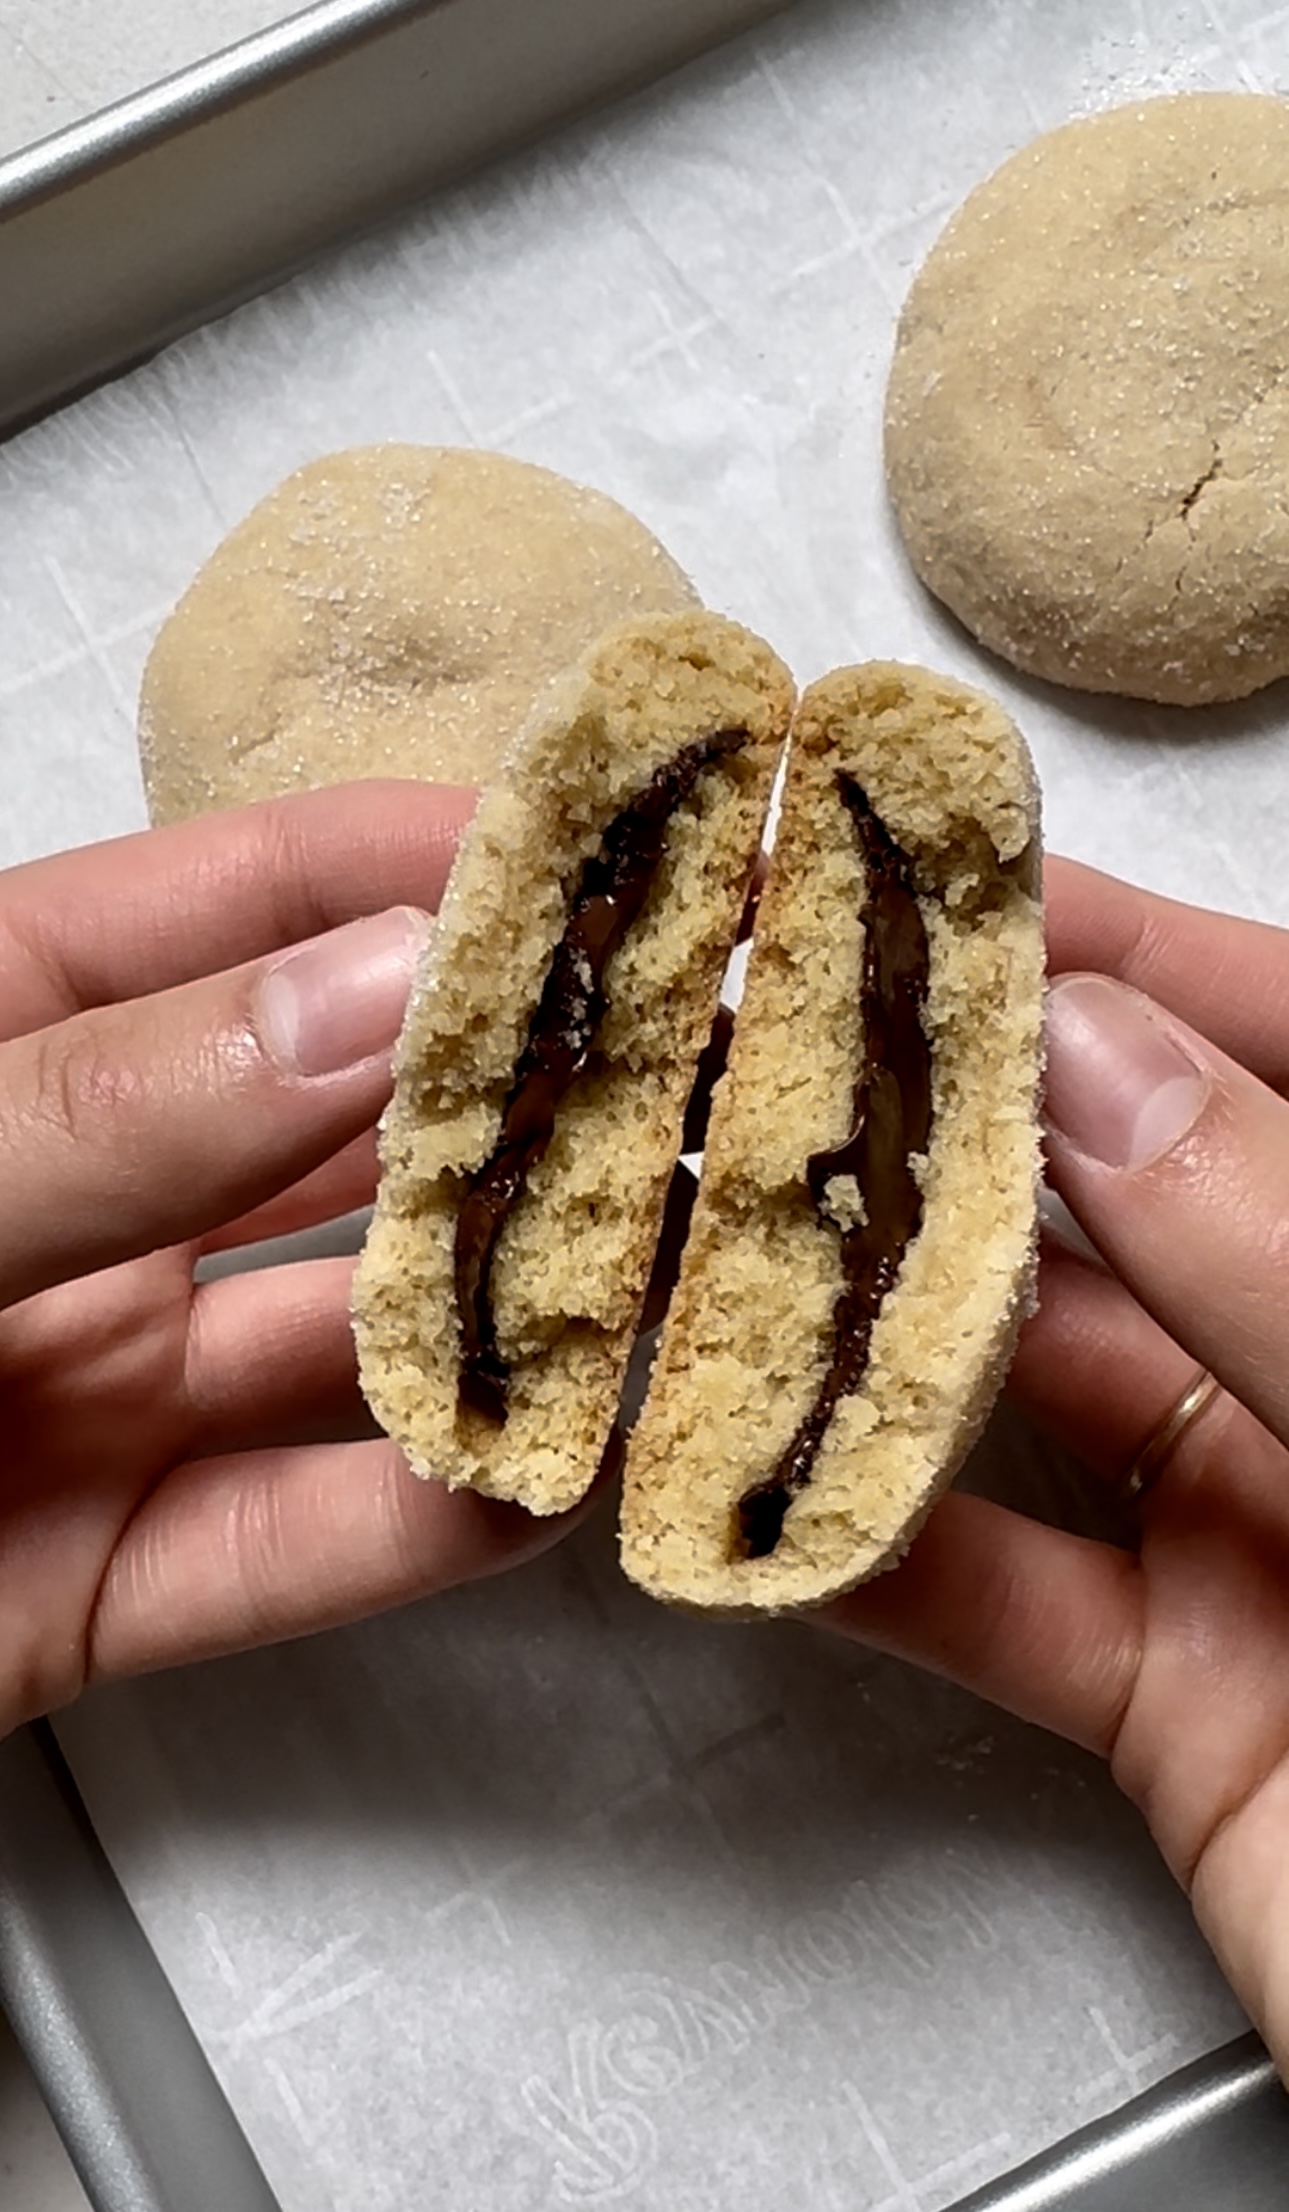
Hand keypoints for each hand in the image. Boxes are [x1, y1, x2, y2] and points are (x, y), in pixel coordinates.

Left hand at [0, 784, 570, 1738]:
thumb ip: (106, 1109)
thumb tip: (369, 1005)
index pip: (240, 909)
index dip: (431, 870)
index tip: (610, 853)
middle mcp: (44, 1200)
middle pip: (325, 1131)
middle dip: (518, 1103)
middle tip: (694, 1081)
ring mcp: (65, 1392)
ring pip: (330, 1348)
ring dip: (499, 1327)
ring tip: (656, 1291)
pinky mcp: (74, 1583)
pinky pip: (274, 1548)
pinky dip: (405, 1527)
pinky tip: (521, 1486)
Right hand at [826, 858, 1288, 2076]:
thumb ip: (1286, 1253)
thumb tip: (1095, 1070)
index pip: (1281, 1046)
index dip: (1117, 953)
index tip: (949, 878)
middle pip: (1123, 1209)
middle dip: (943, 1127)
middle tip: (773, 1046)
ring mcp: (1268, 1533)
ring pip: (1030, 1398)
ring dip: (864, 1334)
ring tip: (716, 1240)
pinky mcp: (1182, 1701)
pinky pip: (995, 1605)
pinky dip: (862, 1560)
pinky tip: (746, 1495)